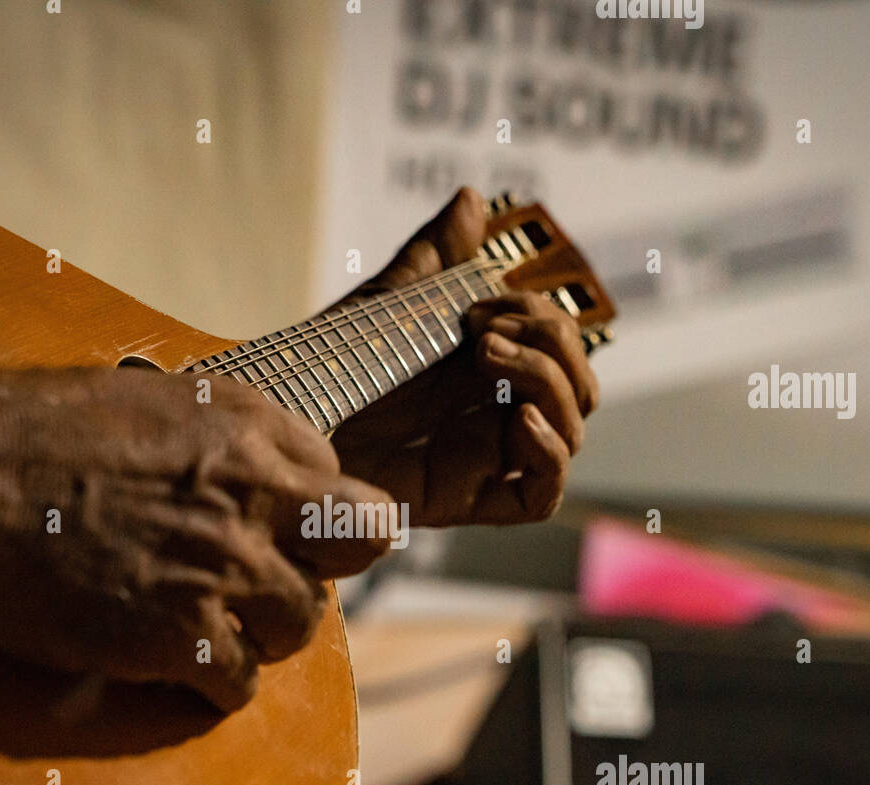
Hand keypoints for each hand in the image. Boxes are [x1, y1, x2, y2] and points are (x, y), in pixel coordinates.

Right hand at [0, 365, 396, 710]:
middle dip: (324, 562)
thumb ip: (215, 434)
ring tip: (218, 627)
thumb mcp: (144, 400)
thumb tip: (244, 466)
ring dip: (266, 631)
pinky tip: (179, 669)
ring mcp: (221, 569)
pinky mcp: (178, 639)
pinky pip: (240, 684)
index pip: (338, 475)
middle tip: (275, 578)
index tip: (274, 524)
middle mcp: (252, 493)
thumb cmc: (22, 432)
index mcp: (244, 425)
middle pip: (363, 540)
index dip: (306, 506)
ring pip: (304, 623)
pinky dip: (215, 684)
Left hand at [329, 187, 599, 526]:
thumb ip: (435, 256)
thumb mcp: (388, 300)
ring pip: (571, 431)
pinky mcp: (472, 500)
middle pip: (580, 386)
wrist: (288, 418)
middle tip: (486, 331)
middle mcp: (496, 413)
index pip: (562, 346)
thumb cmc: (331, 363)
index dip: (544, 318)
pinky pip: (542, 494)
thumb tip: (472, 200)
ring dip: (549, 383)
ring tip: (489, 356)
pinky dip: (550, 454)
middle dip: (555, 344)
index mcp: (490, 369)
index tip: (478, 304)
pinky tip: (519, 419)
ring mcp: (488, 458)